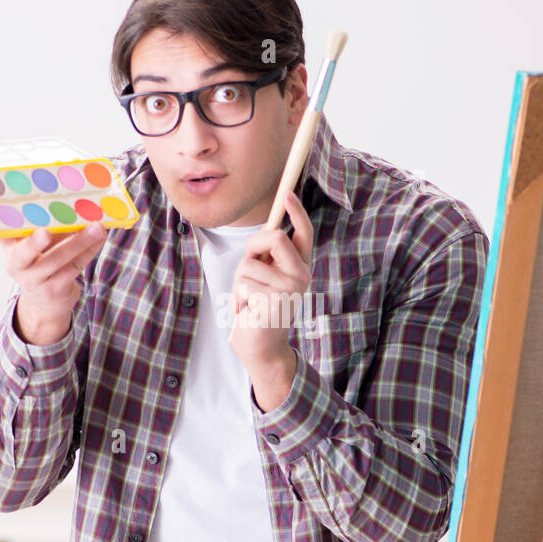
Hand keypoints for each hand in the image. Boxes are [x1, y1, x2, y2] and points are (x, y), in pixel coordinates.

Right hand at [0, 223, 106, 344]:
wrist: (45, 304)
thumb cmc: (39, 264)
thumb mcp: (30, 248)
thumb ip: (37, 228)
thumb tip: (62, 200)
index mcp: (9, 251)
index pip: (3, 236)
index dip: (7, 227)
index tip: (15, 213)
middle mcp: (17, 268)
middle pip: (25, 253)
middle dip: (34, 242)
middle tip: (45, 232)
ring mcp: (36, 282)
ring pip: (58, 259)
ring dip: (79, 241)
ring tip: (96, 227)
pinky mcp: (56, 290)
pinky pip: (74, 266)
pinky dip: (89, 250)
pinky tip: (100, 238)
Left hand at [228, 190, 313, 398]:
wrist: (260, 348)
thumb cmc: (257, 310)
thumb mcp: (264, 277)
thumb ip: (267, 256)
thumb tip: (267, 228)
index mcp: (300, 266)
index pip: (304, 233)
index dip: (297, 211)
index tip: (287, 194)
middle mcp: (302, 275)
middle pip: (276, 237)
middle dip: (254, 244)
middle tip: (249, 263)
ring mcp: (291, 289)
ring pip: (251, 263)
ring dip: (240, 280)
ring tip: (248, 299)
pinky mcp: (276, 302)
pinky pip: (245, 283)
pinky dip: (238, 296)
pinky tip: (248, 311)